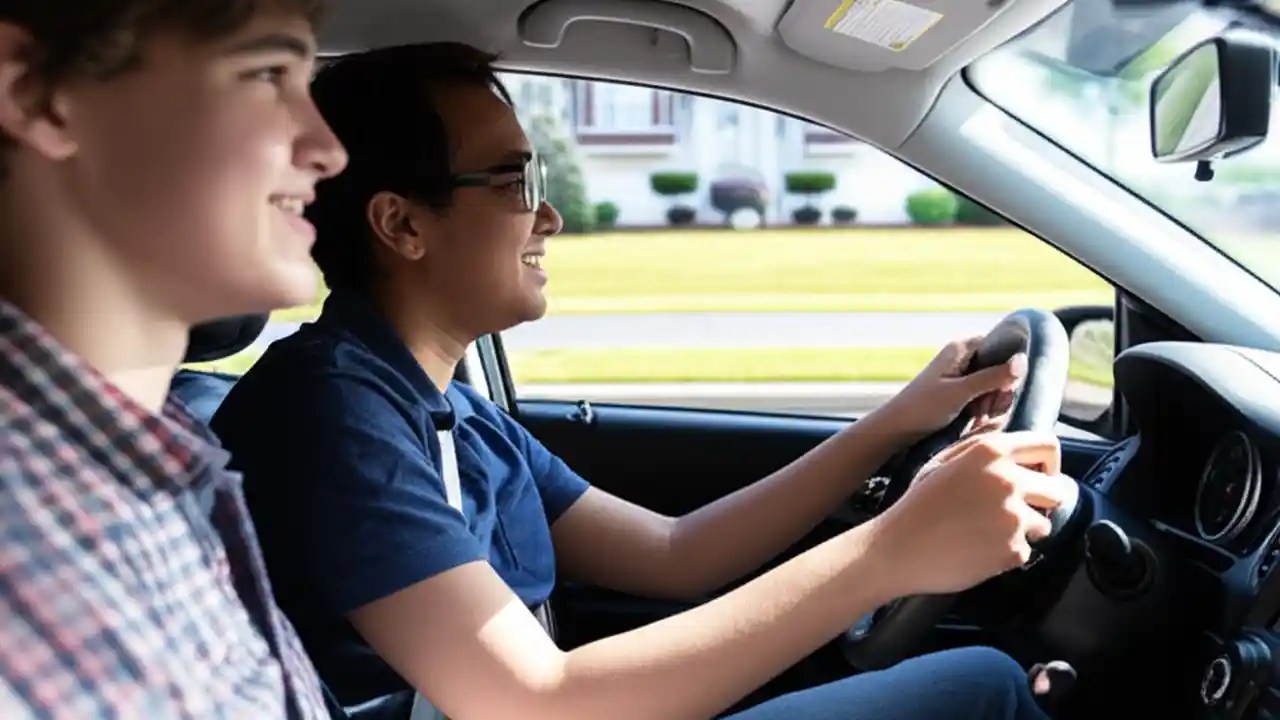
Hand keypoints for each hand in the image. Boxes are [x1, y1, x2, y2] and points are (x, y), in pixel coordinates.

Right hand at [869, 431, 1074, 596]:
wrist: (898, 548)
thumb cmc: (918, 505)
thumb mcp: (944, 462)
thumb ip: (982, 448)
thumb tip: (1016, 446)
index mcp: (991, 452)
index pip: (1047, 446)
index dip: (1048, 463)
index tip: (1041, 476)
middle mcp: (1007, 480)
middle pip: (1056, 489)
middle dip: (1042, 501)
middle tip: (1018, 510)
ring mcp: (1012, 516)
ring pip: (1043, 524)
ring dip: (1023, 529)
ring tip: (987, 532)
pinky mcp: (1012, 550)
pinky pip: (1025, 551)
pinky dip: (1006, 554)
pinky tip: (979, 550)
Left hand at [882, 337, 1026, 439]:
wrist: (895, 429)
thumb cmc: (923, 407)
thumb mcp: (960, 392)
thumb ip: (992, 377)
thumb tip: (1023, 360)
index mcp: (961, 348)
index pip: (1001, 345)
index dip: (1008, 366)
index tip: (1004, 389)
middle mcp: (963, 358)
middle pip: (1000, 369)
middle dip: (999, 392)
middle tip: (986, 411)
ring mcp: (961, 376)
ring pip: (993, 386)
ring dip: (991, 404)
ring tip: (977, 419)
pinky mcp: (959, 393)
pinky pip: (983, 398)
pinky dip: (982, 410)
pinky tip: (975, 423)